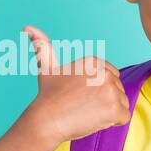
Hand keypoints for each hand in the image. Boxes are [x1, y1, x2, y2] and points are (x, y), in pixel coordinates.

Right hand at [21, 25, 129, 144]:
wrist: (47, 120)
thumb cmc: (48, 95)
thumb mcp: (46, 67)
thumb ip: (42, 46)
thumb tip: (28, 28)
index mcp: (93, 62)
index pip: (112, 77)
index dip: (98, 89)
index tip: (80, 93)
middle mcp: (105, 73)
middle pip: (118, 90)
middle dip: (104, 100)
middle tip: (82, 104)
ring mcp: (111, 90)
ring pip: (122, 104)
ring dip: (108, 111)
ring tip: (87, 111)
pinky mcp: (115, 108)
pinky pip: (123, 117)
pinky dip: (112, 122)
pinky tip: (94, 119)